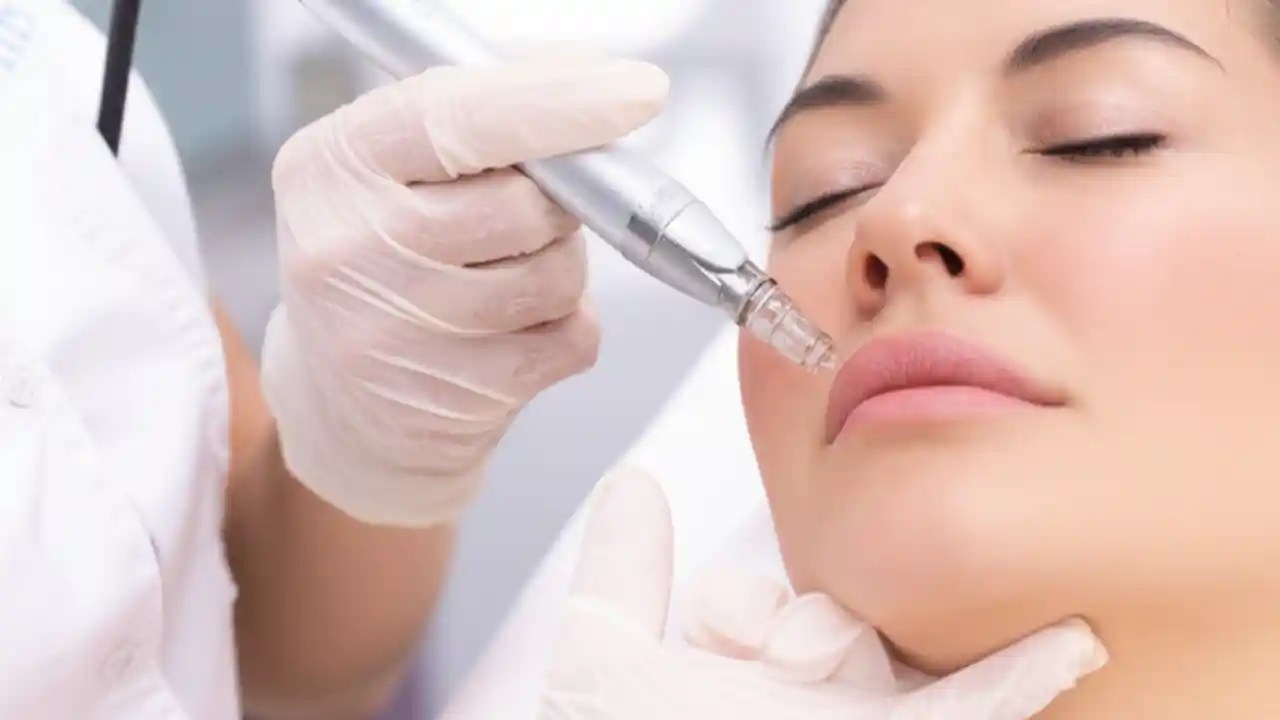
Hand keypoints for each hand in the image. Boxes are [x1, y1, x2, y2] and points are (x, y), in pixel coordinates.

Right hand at [260, 58, 668, 526]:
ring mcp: (400, 336)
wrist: (344, 407)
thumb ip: (476, 117)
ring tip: (507, 272)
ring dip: (562, 262)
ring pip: (558, 271)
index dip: (555, 104)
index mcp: (328, 170)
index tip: (632, 93)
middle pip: (524, 202)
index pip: (450, 119)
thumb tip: (591, 87)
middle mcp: (349, 252)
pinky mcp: (461, 397)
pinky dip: (567, 322)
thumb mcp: (386, 168)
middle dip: (560, 195)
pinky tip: (511, 328)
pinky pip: (574, 335)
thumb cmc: (381, 263)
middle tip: (536, 203)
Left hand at [540, 467, 1106, 719]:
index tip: (714, 627)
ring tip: (811, 667)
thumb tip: (635, 481)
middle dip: (812, 630)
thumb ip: (620, 579)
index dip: (737, 609)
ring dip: (858, 655)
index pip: (755, 608)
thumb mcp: (608, 672)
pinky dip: (1018, 677)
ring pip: (890, 663)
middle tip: (782, 657)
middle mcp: (805, 696)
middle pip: (835, 627)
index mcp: (741, 673)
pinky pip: (974, 712)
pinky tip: (1069, 640)